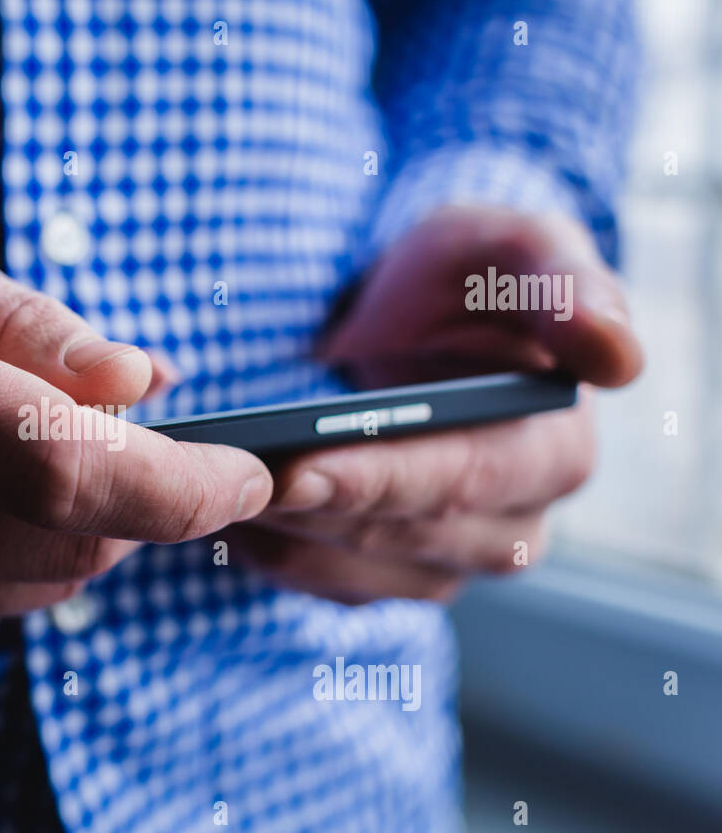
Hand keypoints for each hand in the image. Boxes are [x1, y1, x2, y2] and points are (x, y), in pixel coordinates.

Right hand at [0, 220, 271, 662]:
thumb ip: (32, 328)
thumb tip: (150, 383)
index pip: (66, 465)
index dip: (183, 483)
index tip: (249, 471)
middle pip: (72, 542)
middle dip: (133, 500)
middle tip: (116, 443)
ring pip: (37, 588)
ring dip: (67, 532)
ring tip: (7, 464)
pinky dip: (0, 566)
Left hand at [223, 206, 643, 603]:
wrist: (408, 313)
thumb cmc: (462, 276)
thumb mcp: (509, 247)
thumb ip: (561, 285)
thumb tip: (618, 357)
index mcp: (553, 447)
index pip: (462, 480)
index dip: (380, 480)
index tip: (299, 468)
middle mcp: (514, 519)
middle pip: (405, 536)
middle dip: (315, 512)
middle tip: (229, 483)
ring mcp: (452, 554)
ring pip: (364, 572)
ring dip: (288, 540)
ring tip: (214, 498)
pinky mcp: (396, 570)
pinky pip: (332, 585)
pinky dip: (277, 556)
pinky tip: (229, 521)